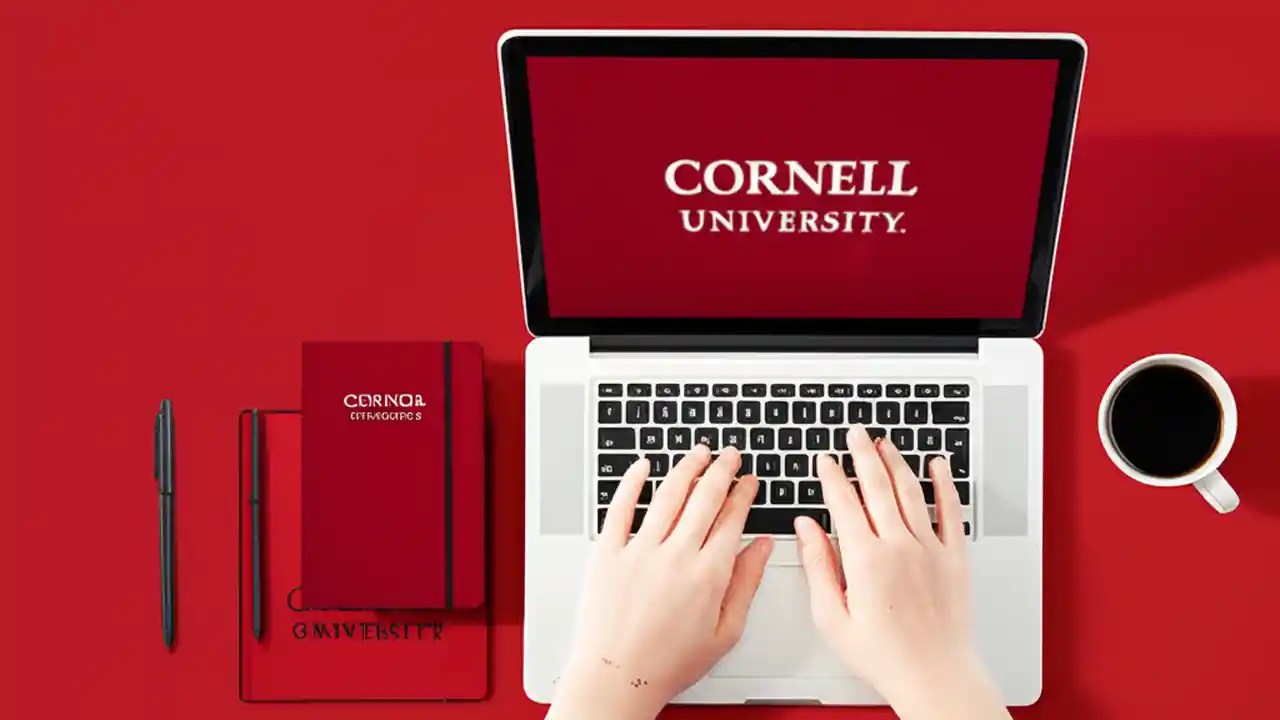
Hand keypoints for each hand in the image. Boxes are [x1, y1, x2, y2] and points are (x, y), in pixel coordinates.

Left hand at [548, 446, 773, 719]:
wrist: (617, 678)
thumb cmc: (668, 663)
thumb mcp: (725, 632)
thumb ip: (746, 584)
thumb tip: (762, 547)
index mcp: (708, 575)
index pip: (731, 518)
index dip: (743, 493)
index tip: (749, 480)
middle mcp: (676, 556)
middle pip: (704, 497)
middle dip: (722, 469)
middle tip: (730, 455)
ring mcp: (639, 551)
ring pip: (668, 494)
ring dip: (687, 467)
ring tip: (698, 453)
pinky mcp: (608, 553)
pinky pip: (620, 507)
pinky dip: (632, 482)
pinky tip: (643, 466)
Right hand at [795, 427, 1009, 719]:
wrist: (935, 676)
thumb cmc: (884, 656)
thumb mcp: (832, 618)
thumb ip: (818, 567)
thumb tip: (806, 530)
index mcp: (865, 560)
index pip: (844, 502)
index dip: (831, 476)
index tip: (825, 459)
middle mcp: (900, 547)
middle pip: (878, 486)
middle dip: (863, 454)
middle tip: (855, 433)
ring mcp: (931, 549)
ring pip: (912, 491)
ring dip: (896, 462)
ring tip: (884, 442)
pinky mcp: (955, 558)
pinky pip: (950, 511)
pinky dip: (944, 484)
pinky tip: (937, 466)